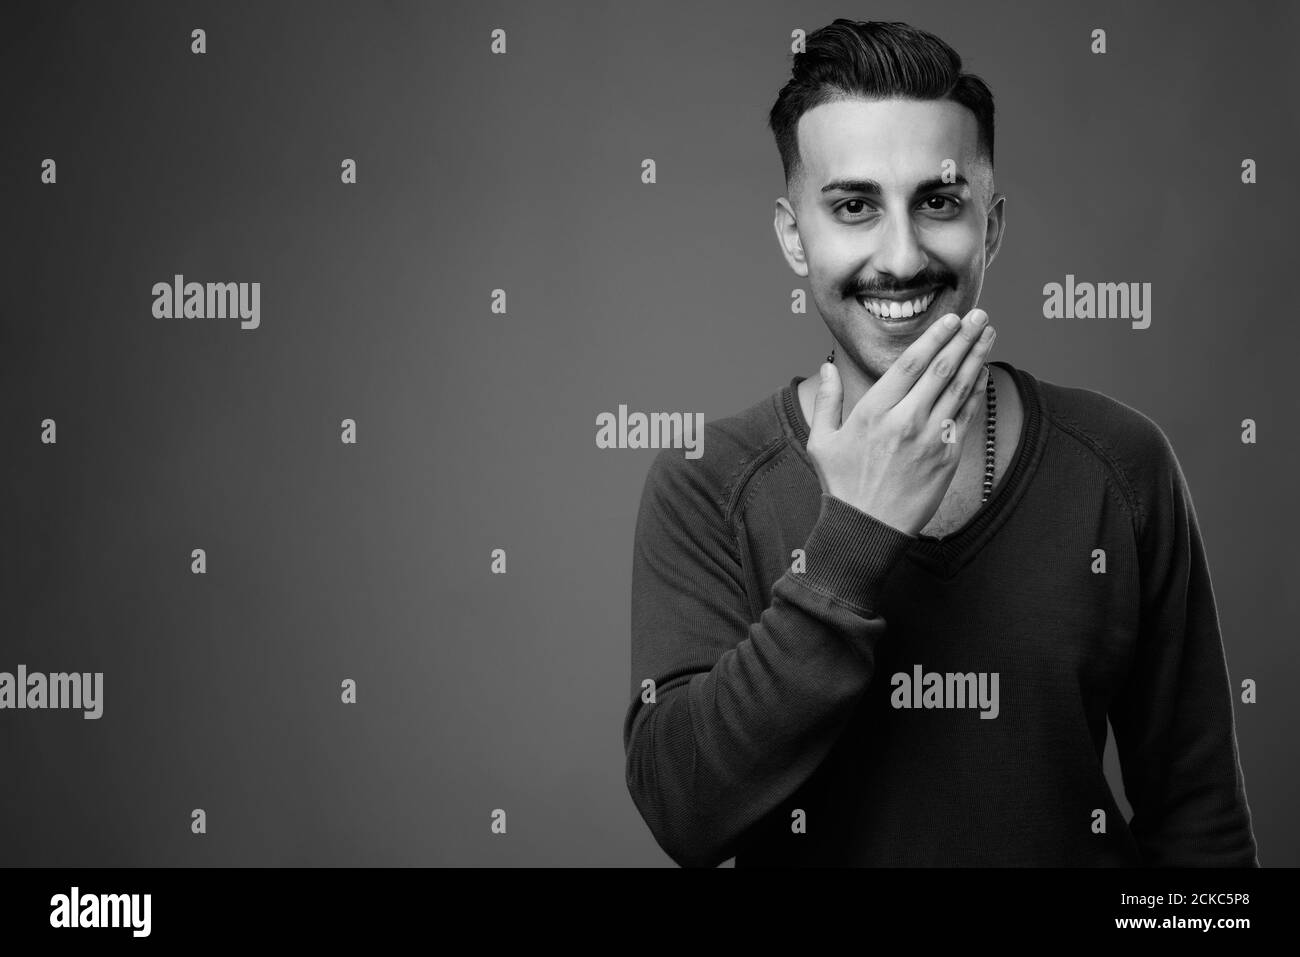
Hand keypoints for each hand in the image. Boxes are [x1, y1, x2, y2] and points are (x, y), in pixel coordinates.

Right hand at [806, 309, 995, 535]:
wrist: (866, 529)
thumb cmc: (841, 485)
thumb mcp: (821, 442)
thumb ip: (826, 400)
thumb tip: (826, 367)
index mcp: (874, 411)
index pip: (912, 363)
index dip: (936, 337)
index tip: (951, 320)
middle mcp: (906, 420)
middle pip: (943, 369)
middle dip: (964, 338)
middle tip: (980, 316)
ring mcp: (930, 439)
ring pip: (960, 388)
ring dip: (978, 357)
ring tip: (989, 335)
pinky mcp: (947, 458)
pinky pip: (967, 417)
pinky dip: (977, 392)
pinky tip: (984, 374)